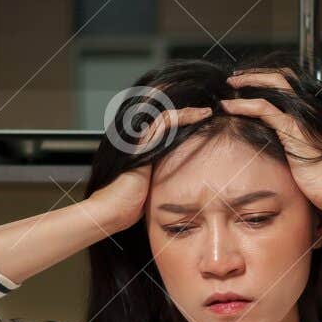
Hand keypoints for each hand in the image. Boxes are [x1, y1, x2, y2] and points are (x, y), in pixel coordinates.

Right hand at [92, 102, 212, 231]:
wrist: (113, 209)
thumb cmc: (129, 205)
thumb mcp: (153, 189)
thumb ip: (163, 180)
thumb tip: (182, 188)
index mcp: (145, 149)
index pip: (167, 129)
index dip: (185, 123)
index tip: (204, 126)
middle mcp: (141, 139)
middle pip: (167, 118)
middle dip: (189, 114)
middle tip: (207, 113)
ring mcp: (140, 137)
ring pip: (168, 115)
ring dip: (190, 112)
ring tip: (206, 112)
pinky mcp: (142, 139)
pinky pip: (165, 120)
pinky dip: (184, 116)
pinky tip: (199, 116)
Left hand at [221, 70, 321, 215]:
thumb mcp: (307, 153)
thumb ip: (294, 139)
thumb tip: (274, 137)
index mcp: (313, 112)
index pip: (289, 83)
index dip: (268, 78)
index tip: (249, 82)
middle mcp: (310, 108)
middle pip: (280, 76)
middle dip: (255, 74)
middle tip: (235, 79)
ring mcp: (303, 116)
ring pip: (272, 85)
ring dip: (247, 82)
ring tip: (230, 86)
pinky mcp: (293, 128)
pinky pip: (263, 108)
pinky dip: (242, 105)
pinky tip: (229, 107)